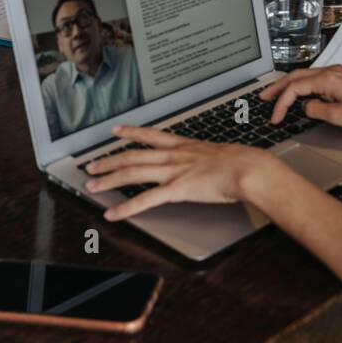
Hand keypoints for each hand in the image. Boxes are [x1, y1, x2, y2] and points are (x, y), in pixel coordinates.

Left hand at [84, 125, 290, 218]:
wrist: (249, 169)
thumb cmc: (244, 163)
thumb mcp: (223, 154)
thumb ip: (211, 158)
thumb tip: (214, 163)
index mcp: (186, 146)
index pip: (152, 135)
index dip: (131, 132)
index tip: (117, 129)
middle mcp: (175, 155)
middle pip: (134, 155)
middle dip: (109, 160)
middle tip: (92, 164)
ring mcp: (173, 171)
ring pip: (132, 173)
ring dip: (109, 179)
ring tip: (92, 186)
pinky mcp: (176, 189)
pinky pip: (145, 200)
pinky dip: (126, 208)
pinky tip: (113, 213)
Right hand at [260, 64, 341, 131]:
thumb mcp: (339, 116)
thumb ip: (316, 110)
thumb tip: (305, 107)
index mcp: (327, 79)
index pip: (294, 88)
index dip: (281, 103)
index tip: (275, 117)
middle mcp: (331, 72)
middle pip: (296, 76)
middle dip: (277, 87)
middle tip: (264, 97)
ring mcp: (338, 73)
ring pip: (306, 76)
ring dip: (290, 86)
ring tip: (278, 96)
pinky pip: (316, 79)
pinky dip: (303, 86)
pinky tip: (301, 94)